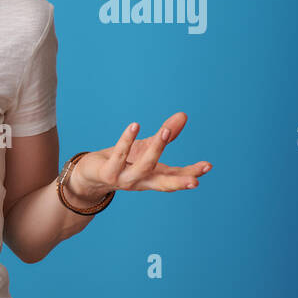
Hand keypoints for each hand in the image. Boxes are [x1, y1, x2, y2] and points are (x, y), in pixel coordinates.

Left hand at [66, 111, 211, 202]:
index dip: (192, 172)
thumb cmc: (122, 162)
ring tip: (165, 131)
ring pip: (144, 166)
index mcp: (153, 177)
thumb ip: (166, 135)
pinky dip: (127, 140)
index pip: (176, 176)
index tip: (208, 166)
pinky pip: (120, 155)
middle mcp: (141, 181)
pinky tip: (134, 125)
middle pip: (163, 182)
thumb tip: (183, 115)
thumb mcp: (146, 147)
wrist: (89, 175)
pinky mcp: (108, 173)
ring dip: (156, 150)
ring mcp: (124, 179)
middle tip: (196, 179)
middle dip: (180, 181)